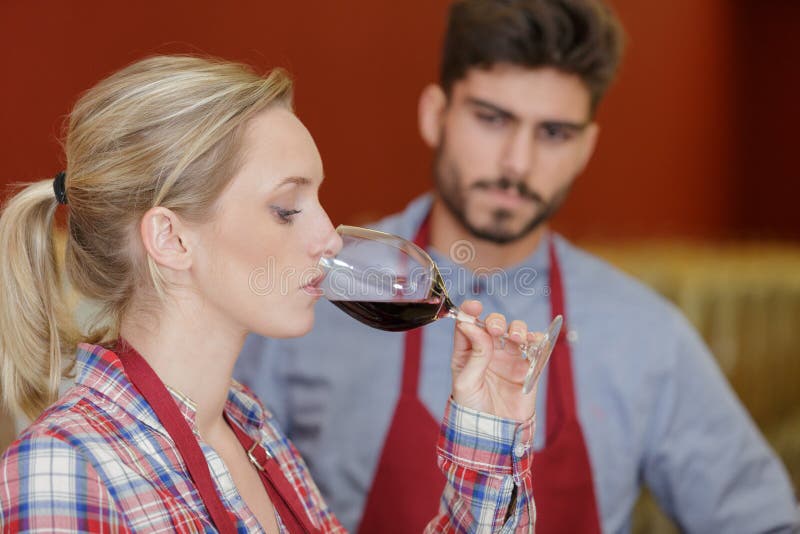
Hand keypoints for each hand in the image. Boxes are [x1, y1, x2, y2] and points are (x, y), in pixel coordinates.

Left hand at [450, 300, 541, 420]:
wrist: (495, 434)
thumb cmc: (473, 410)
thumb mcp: (466, 382)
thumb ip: (474, 354)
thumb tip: (471, 325)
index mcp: (467, 353)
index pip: (468, 326)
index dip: (471, 313)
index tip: (474, 306)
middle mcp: (489, 352)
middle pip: (494, 325)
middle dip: (496, 321)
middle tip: (496, 329)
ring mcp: (509, 359)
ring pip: (516, 332)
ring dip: (518, 329)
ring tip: (517, 338)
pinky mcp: (528, 369)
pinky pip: (536, 349)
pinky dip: (538, 340)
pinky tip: (535, 341)